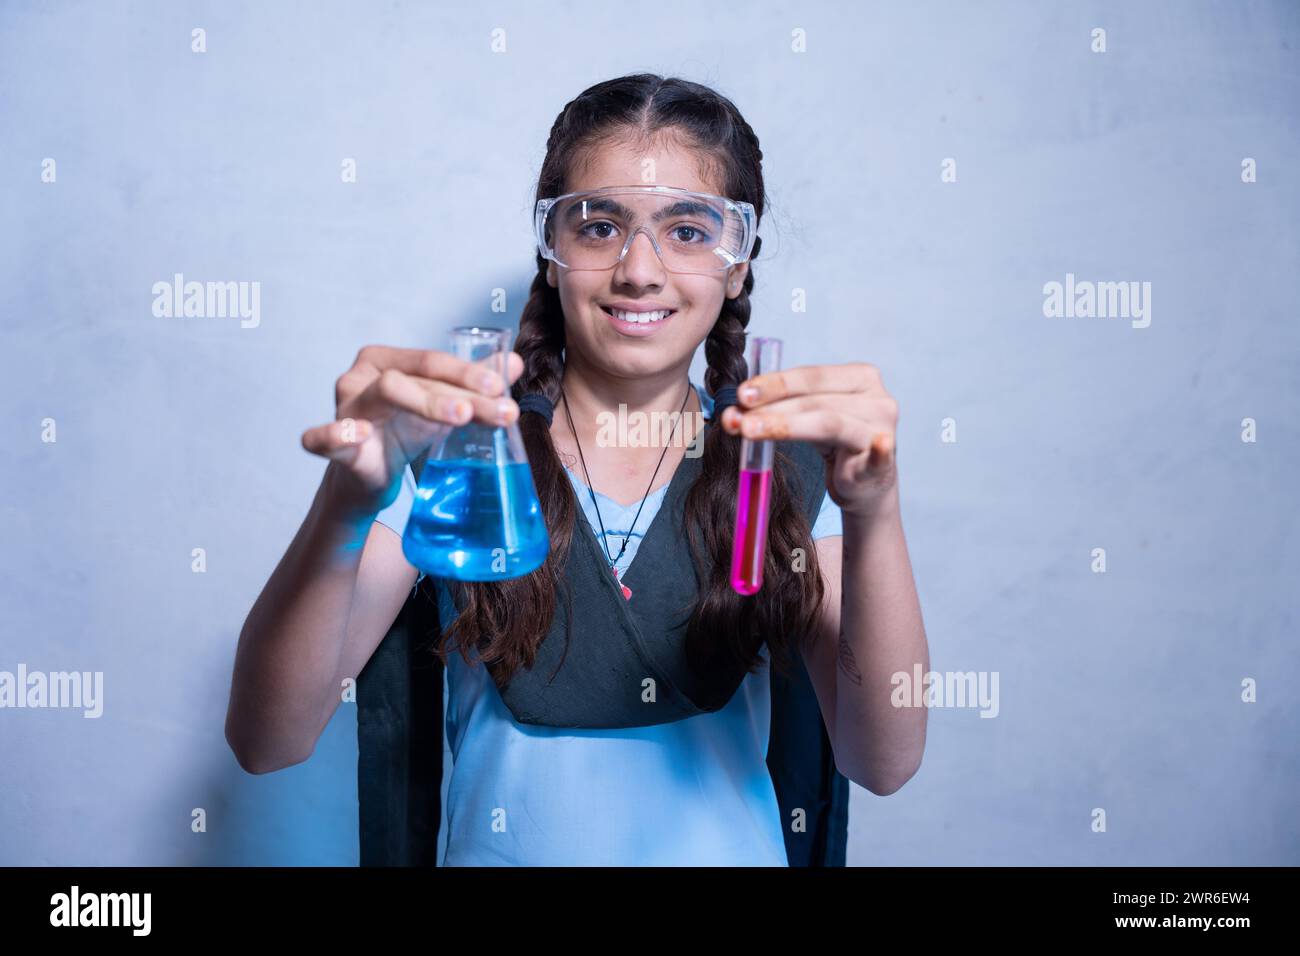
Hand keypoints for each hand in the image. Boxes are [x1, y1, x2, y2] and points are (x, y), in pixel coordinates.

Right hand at [301, 345, 524, 517]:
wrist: (368, 479)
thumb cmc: (401, 433)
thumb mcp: (441, 408)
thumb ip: (474, 387)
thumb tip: (514, 363)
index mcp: (385, 360)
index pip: (430, 362)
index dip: (468, 372)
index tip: (503, 388)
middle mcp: (361, 376)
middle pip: (415, 378)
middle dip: (461, 394)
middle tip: (499, 410)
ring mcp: (344, 407)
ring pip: (384, 393)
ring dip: (424, 402)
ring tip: (460, 415)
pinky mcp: (330, 445)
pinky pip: (324, 437)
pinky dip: (337, 434)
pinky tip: (358, 434)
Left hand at [719, 362, 898, 519]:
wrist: (864, 483)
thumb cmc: (834, 443)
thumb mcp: (807, 418)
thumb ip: (779, 408)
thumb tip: (733, 412)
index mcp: (860, 378)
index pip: (812, 376)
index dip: (775, 383)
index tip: (741, 394)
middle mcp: (876, 399)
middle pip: (816, 401)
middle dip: (771, 409)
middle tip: (737, 419)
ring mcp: (883, 431)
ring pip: (830, 424)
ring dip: (785, 426)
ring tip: (750, 431)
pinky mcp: (884, 465)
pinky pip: (878, 457)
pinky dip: (878, 452)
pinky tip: (879, 446)